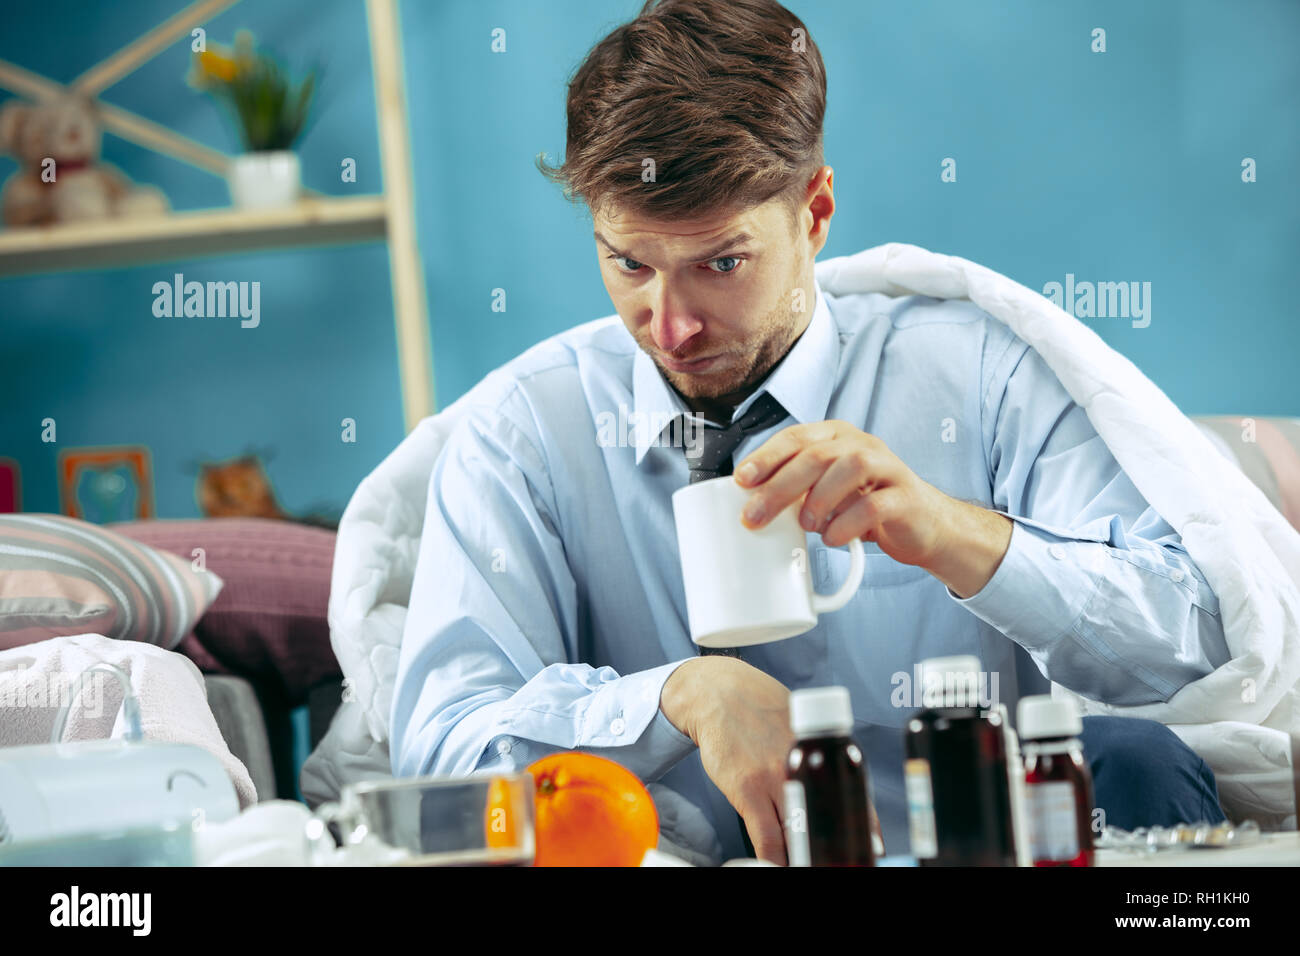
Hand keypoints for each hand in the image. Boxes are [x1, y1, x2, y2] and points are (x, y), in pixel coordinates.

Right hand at [661, 656, 886, 863]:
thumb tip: (832, 783)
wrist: (720, 693)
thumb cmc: (761, 708)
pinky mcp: (746, 790)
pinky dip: (773, 859)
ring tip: (809, 862)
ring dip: (804, 856)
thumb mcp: (801, 725)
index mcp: (823, 753)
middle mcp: (806, 768)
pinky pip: (765, 838)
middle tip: (836, 859)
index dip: (865, 829)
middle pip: (828, 821)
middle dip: (833, 846)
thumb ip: (816, 754)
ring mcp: (775, 781)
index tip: (870, 848)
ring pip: (798, 835)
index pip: (854, 799)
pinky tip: (778, 865)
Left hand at [733, 420, 1012, 596]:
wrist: (924, 525)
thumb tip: (750, 505)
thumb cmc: (866, 505)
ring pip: (849, 468)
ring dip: (818, 500)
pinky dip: (846, 524)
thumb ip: (798, 490)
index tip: (741, 479)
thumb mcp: (827, 492)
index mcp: (838, 436)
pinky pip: (874, 505)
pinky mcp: (905, 497)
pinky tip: (833, 537)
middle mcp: (863, 444)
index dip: (766, 457)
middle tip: (755, 515)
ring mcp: (888, 468)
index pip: (796, 437)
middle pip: (816, 454)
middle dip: (780, 486)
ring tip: (806, 525)